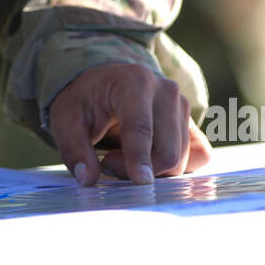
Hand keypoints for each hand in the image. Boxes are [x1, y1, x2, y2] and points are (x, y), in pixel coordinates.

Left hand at [49, 63, 211, 185]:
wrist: (103, 85)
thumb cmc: (84, 101)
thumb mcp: (65, 120)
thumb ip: (75, 150)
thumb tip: (89, 178)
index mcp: (134, 82)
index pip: (141, 127)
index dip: (140, 158)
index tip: (140, 182)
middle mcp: (166, 91)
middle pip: (168, 151)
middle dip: (139, 170)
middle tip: (108, 164)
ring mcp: (183, 106)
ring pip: (181, 158)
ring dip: (153, 170)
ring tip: (122, 157)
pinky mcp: (191, 123)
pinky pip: (199, 155)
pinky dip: (176, 167)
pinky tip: (149, 161)